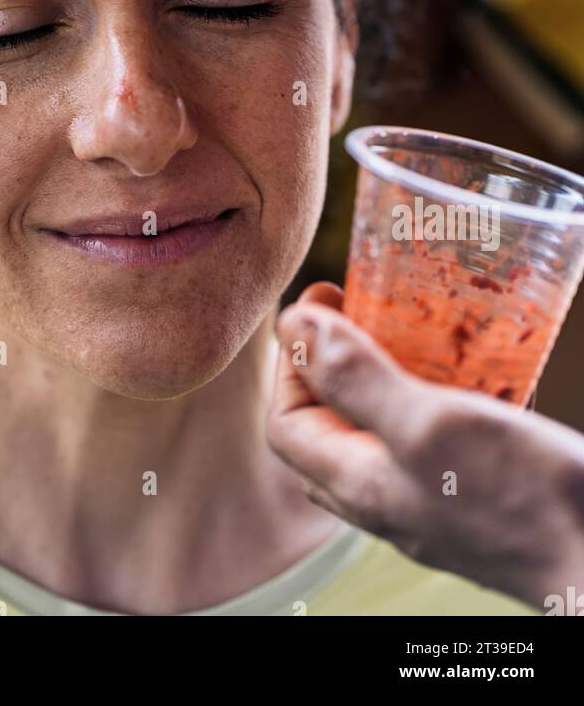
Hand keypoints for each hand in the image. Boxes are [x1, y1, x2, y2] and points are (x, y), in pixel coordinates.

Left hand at [267, 282, 583, 610]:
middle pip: (329, 427)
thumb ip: (355, 379)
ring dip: (385, 375)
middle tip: (358, 310)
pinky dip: (438, 397)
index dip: (291, 361)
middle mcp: (389, 500)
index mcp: (361, 485)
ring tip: (411, 329)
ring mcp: (433, 503)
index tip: (321, 306)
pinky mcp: (477, 496)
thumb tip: (291, 327)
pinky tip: (470, 370)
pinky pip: (435, 441)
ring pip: (384, 432)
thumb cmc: (521, 496)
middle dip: (332, 362)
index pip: (287, 423)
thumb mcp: (427, 423)